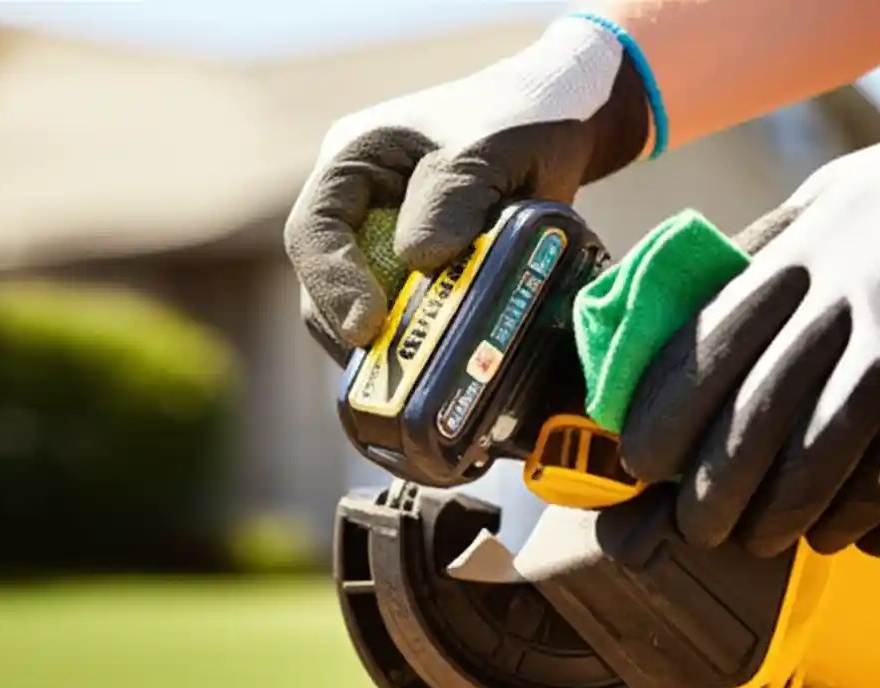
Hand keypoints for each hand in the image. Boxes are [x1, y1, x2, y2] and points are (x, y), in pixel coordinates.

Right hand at [285, 16, 648, 356]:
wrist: (564, 121)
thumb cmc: (521, 120)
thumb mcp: (488, 150)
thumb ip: (453, 196)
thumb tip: (419, 260)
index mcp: (355, 160)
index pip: (315, 230)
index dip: (332, 283)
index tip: (367, 326)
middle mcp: (359, 205)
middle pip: (329, 280)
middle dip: (357, 327)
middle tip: (395, 370)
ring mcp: (387, 239)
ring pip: (367, 304)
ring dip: (390, 342)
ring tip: (424, 375)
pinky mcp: (421, 271)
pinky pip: (407, 312)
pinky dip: (425, 338)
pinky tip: (450, 361)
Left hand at [621, 95, 879, 557]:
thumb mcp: (836, 200)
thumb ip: (761, 259)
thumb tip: (683, 325)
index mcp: (813, 249)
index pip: (702, 352)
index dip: (660, 421)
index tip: (642, 459)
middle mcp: (861, 302)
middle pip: (754, 426)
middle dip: (710, 494)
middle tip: (700, 521)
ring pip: (824, 472)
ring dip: (782, 519)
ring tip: (765, 533)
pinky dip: (865, 526)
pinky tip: (846, 528)